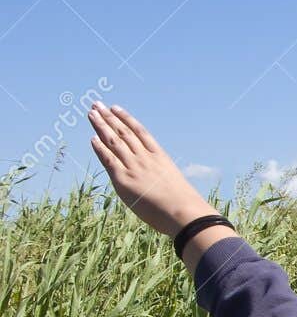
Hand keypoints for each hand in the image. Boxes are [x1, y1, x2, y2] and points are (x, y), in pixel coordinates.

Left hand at [86, 102, 217, 235]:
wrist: (183, 212)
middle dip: (108, 117)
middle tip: (97, 105)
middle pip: (123, 132)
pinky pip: (109, 159)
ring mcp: (134, 167)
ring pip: (114, 141)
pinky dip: (100, 148)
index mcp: (160, 156)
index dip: (126, 118)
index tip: (115, 109)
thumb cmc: (184, 204)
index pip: (139, 132)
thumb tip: (158, 183)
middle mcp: (146, 158)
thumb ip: (162, 178)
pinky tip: (92, 138)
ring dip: (101, 126)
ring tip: (92, 113)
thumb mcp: (175, 184)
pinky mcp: (124, 179)